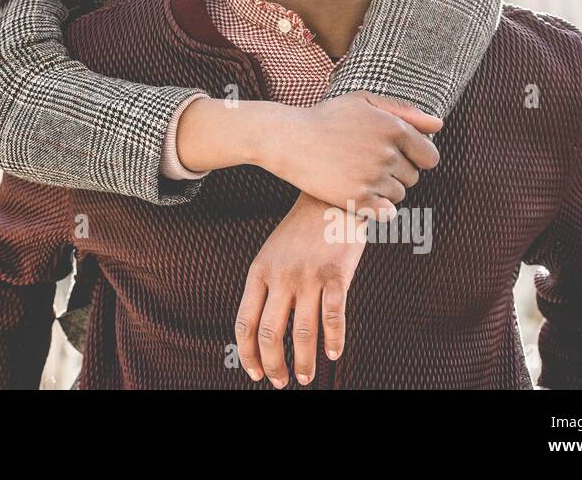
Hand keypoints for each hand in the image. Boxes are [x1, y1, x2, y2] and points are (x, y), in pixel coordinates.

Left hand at [235, 193, 366, 387]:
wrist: (330, 198)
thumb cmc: (301, 231)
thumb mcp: (272, 254)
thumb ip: (266, 286)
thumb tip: (263, 328)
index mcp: (259, 272)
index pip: (245, 322)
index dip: (247, 353)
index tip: (254, 372)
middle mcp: (280, 277)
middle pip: (269, 333)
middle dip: (273, 364)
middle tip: (280, 382)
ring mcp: (308, 277)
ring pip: (301, 333)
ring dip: (302, 362)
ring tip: (305, 378)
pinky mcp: (337, 275)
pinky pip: (333, 318)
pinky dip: (334, 341)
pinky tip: (334, 354)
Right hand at [255, 92, 441, 216]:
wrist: (290, 139)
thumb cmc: (328, 117)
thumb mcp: (364, 102)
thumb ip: (405, 111)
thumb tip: (439, 125)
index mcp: (394, 129)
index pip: (430, 157)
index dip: (415, 157)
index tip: (393, 154)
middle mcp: (387, 154)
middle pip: (413, 178)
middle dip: (396, 172)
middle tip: (366, 161)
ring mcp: (372, 178)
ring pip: (398, 195)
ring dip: (384, 189)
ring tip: (357, 174)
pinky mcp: (357, 200)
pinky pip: (387, 212)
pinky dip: (379, 207)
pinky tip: (360, 193)